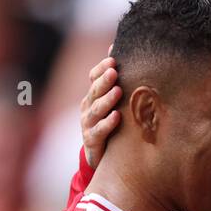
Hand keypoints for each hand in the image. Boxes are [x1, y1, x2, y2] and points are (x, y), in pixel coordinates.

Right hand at [80, 50, 121, 168]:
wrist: (101, 156)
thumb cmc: (112, 124)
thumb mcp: (114, 104)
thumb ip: (118, 84)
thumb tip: (122, 54)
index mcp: (93, 95)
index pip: (93, 78)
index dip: (101, 69)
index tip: (113, 60)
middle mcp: (88, 107)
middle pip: (95, 91)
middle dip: (104, 80)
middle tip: (114, 71)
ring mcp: (88, 124)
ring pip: (96, 110)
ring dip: (107, 100)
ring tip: (118, 91)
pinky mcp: (92, 140)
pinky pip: (99, 131)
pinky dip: (108, 123)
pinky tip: (117, 116)